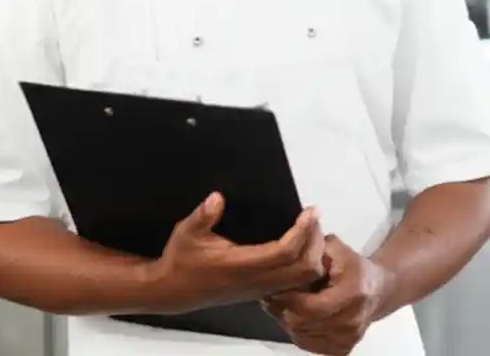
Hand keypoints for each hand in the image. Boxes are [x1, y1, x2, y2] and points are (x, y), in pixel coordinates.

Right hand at [146, 193, 326, 314]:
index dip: (302, 232)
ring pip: (303, 279)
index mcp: (243, 265)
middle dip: (315, 242)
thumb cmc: (182, 260)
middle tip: (312, 218)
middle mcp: (258, 281)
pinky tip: (299, 247)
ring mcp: (262, 289)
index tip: (310, 211)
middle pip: (304, 269)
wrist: (174, 292)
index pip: (285, 252)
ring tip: (309, 230)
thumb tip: (218, 197)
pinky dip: (305, 265)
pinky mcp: (261, 292)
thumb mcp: (186, 233)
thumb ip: (203, 215)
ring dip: (313, 255)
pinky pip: (295, 283)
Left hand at [261, 235, 392, 355]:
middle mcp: (352, 321)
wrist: (377, 290)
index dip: (287, 299)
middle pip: (304, 323)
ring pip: (302, 336)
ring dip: (286, 321)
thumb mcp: (335, 248)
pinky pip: (308, 344)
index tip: (273, 287)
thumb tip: (288, 249)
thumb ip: (312, 248)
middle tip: (270, 297)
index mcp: (352, 294)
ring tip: (280, 304)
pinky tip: (293, 316)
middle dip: (282, 310)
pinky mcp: (342, 349)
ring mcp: (348, 339)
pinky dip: (296, 331)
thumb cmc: (351, 265)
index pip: (310, 306)